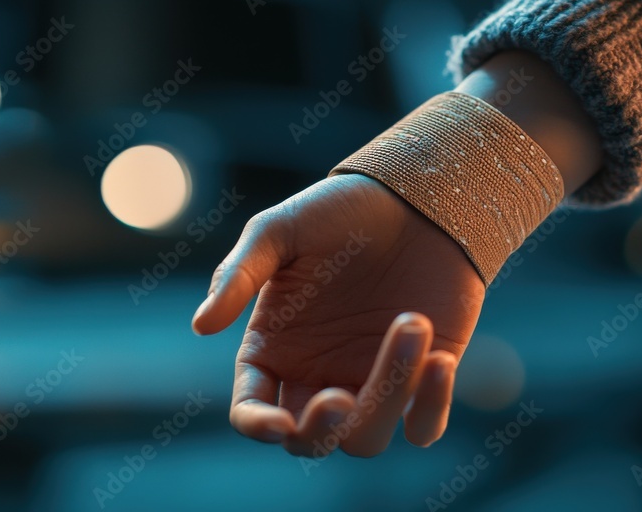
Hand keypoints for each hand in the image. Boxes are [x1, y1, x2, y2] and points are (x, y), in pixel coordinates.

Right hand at [192, 173, 484, 456]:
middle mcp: (319, 377)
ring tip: (411, 321)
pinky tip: (441, 357)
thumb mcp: (278, 230)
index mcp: (275, 351)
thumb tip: (201, 325)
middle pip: (310, 443)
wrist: (413, 198)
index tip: (278, 425)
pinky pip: (424, 425)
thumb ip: (239, 274)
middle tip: (337, 399)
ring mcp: (371, 383)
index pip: (253, 409)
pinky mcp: (422, 379)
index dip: (259, 427)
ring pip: (368, 437)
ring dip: (389, 393)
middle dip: (319, 433)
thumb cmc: (338, 212)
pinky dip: (432, 405)